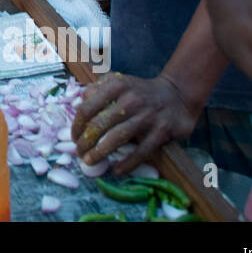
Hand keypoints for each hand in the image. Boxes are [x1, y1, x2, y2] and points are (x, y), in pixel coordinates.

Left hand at [72, 72, 199, 171]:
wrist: (177, 95)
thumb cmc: (140, 92)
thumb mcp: (119, 82)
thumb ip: (97, 90)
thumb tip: (78, 105)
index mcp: (116, 86)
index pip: (87, 108)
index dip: (77, 126)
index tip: (74, 137)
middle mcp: (131, 99)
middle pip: (99, 125)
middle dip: (85, 142)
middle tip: (79, 153)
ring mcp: (147, 115)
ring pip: (117, 138)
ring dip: (100, 153)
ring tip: (90, 162)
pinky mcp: (161, 131)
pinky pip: (140, 151)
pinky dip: (127, 163)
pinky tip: (117, 170)